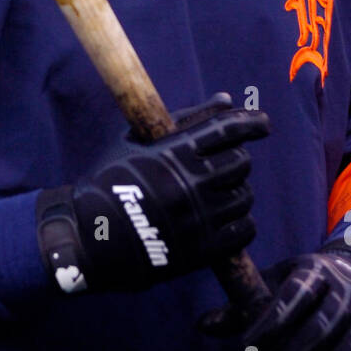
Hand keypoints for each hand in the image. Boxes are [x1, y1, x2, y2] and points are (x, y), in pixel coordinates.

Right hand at [36, 92, 269, 294]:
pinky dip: (240, 222)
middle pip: (241, 162)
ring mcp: (198, 219)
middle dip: (236, 158)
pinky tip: (222, 218)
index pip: (227, 130)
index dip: (252, 122)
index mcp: (173, 153)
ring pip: (244, 196)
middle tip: (222, 164)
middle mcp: (189, 184)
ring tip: (216, 193)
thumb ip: (184, 119)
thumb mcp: (135, 142)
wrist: (87, 239)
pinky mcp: (201, 250)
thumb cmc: (109, 182)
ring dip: (236, 191)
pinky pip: (243, 230)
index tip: (263, 123)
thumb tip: (228, 100)